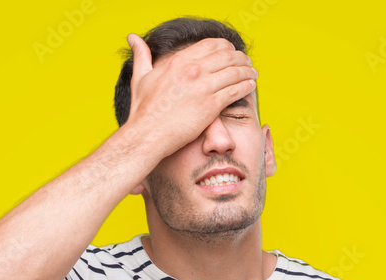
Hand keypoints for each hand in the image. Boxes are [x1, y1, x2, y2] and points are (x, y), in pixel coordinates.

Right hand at [125, 33, 257, 157]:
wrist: (147, 134)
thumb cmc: (142, 110)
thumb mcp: (140, 77)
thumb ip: (141, 56)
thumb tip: (133, 37)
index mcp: (178, 61)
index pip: (210, 45)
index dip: (225, 46)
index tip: (231, 51)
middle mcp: (192, 70)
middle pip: (226, 56)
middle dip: (240, 58)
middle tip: (247, 62)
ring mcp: (203, 87)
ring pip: (234, 72)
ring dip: (247, 71)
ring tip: (253, 73)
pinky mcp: (211, 105)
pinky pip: (235, 90)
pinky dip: (246, 86)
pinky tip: (250, 86)